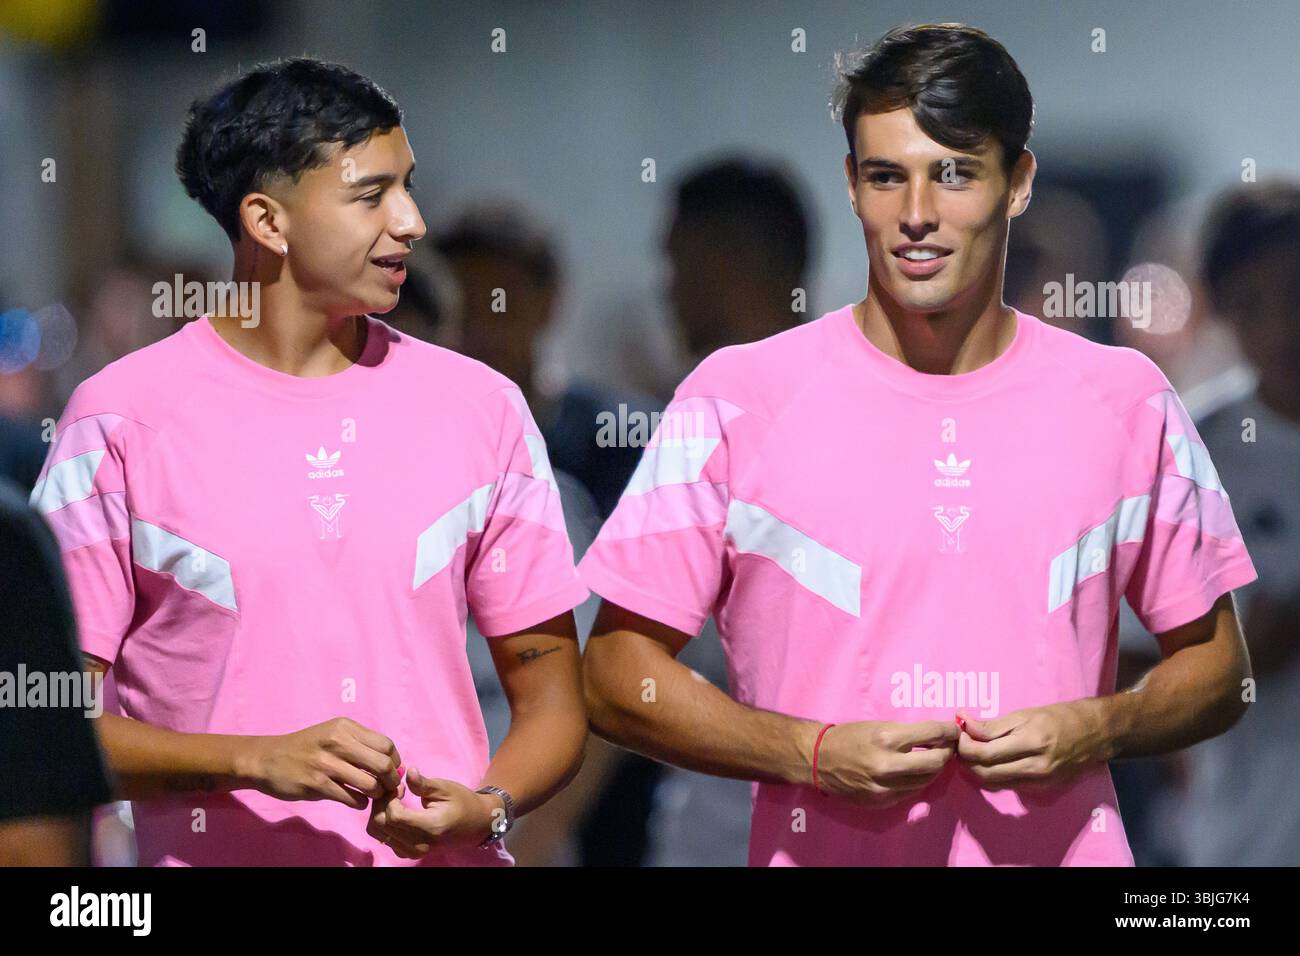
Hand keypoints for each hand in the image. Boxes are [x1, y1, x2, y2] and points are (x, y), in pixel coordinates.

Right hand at [240, 717, 402, 808]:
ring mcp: (326, 764)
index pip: (386, 744)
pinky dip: (360, 803)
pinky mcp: (316, 784)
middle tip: (387, 788)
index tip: (391, 771)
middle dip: (391, 780)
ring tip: (371, 795)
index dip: (395, 761)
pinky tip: (355, 800)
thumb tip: (391, 763)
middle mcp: (338, 742)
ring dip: (376, 794)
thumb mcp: (332, 733)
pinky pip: (352, 798)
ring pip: (370, 784)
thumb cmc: (306, 748)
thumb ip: (359, 744)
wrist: (267, 759)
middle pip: (383, 764)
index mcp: (345, 727)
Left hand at [366, 768, 499, 858]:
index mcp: (430, 827)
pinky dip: (383, 823)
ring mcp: (413, 852)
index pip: (394, 816)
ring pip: (378, 833)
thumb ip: (423, 783)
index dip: (390, 798)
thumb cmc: (462, 802)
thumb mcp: (445, 788)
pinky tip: (396, 810)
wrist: (474, 824)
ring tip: (394, 800)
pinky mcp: (408, 853)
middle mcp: (419, 844)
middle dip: (381, 803)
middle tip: (395, 790)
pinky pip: (384, 839)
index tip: (399, 786)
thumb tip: (408, 771)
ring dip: (379, 813)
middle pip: (382, 825)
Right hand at [814, 719, 958, 806]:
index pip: (932, 734)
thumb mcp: (878, 725)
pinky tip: (913, 772)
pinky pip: (910, 791)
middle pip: (936, 761)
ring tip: (931, 758)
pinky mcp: (882, 801)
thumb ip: (907, 733)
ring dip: (933, 769)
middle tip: (947, 747)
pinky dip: (916, 781)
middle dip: (946, 752)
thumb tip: (937, 737)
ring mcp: (885, 786)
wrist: (818, 760)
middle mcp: (888, 764)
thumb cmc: (849, 736)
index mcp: (887, 738)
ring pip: (926, 780)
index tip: (953, 730)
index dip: (949, 731)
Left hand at [956, 701, 1106, 789]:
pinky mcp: (1041, 788)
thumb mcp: (1025, 714)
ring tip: (971, 751)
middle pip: (985, 772)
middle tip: (960, 744)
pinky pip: (1008, 785)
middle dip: (965, 760)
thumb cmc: (1060, 717)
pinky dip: (993, 774)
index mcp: (1030, 742)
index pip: (985, 753)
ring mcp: (1038, 781)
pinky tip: (990, 761)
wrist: (1097, 734)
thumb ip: (994, 724)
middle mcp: (1034, 767)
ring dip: (976, 769)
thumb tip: (965, 724)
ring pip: (994, 782)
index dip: (964, 746)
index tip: (957, 733)